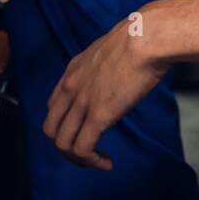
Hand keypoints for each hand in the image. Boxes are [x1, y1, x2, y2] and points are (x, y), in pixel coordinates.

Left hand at [43, 14, 168, 169]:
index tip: (86, 130)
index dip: (66, 124)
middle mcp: (71, 87)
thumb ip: (105, 65)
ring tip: (98, 161)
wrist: (147, 37)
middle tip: (88, 152)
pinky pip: (82, 149)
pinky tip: (107, 162)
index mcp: (73, 71)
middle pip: (51, 129)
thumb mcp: (110, 49)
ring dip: (78, 159)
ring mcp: (82, 103)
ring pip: (62, 143)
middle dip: (66, 147)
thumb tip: (117, 73)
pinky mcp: (98, 116)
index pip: (53, 107)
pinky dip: (92, 161)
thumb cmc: (139, 38)